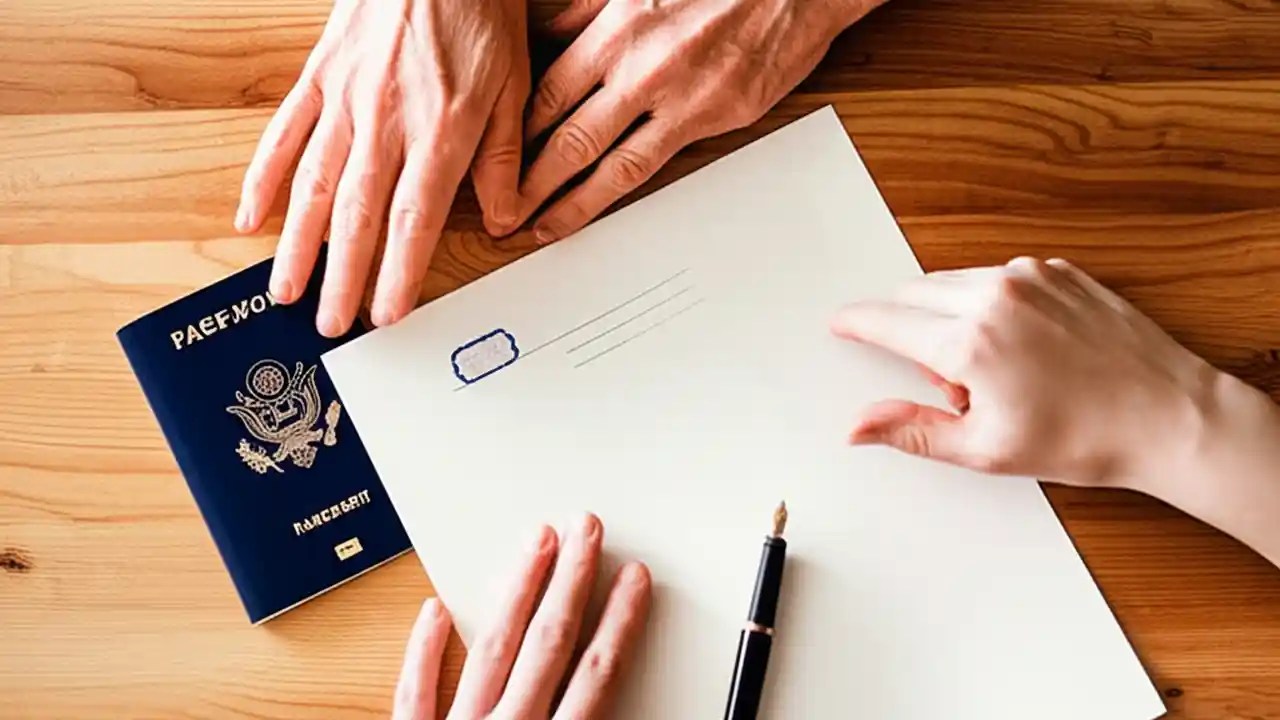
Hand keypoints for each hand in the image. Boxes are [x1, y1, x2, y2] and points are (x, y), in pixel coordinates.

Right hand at [235, 0, 529, 335]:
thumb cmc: (479, 10)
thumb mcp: (515, 85)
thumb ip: (505, 158)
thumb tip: (503, 218)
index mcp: (440, 132)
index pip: (414, 223)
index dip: (398, 276)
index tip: (386, 316)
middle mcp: (386, 122)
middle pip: (359, 217)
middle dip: (342, 277)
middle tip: (329, 325)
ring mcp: (346, 99)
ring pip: (315, 186)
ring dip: (298, 244)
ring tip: (284, 291)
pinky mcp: (319, 74)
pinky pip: (284, 133)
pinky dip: (264, 177)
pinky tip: (250, 217)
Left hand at [392, 515, 651, 718]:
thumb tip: (618, 692)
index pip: (596, 674)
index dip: (620, 621)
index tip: (633, 580)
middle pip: (549, 642)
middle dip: (573, 579)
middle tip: (586, 530)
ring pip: (494, 648)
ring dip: (520, 590)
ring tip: (537, 542)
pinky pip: (416, 690)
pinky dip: (426, 649)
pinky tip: (435, 610)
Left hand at [509, 0, 876, 242]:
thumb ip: (588, 13)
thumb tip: (547, 40)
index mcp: (617, 28)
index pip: (548, 93)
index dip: (516, 134)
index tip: (497, 160)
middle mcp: (642, 67)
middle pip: (569, 137)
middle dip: (530, 182)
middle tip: (504, 213)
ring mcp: (680, 98)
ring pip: (610, 164)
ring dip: (570, 203)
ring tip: (543, 229)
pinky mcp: (716, 118)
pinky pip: (656, 165)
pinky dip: (620, 194)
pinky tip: (600, 209)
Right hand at [830, 257, 1223, 489]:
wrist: (1169, 418)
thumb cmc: (1087, 438)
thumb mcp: (983, 448)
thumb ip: (910, 430)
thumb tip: (858, 426)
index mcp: (969, 342)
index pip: (885, 321)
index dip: (856, 323)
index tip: (840, 323)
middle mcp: (995, 296)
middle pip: (915, 294)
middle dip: (910, 331)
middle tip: (949, 383)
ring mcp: (1031, 277)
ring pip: (955, 283)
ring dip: (951, 317)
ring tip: (994, 370)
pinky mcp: (1060, 272)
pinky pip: (999, 278)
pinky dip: (991, 305)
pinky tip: (1023, 348)